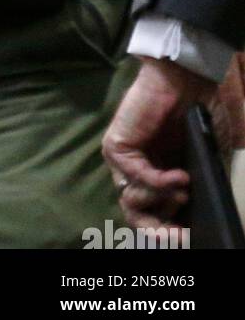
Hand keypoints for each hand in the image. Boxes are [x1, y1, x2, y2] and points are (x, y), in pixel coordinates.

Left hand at [102, 57, 221, 227]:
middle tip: (183, 235)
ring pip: (133, 200)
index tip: (188, 238)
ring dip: (164, 200)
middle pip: (135, 213)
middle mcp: (135, 170)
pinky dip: (160, 181)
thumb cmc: (197, 113)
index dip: (168, 232)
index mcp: (156, 174)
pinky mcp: (117, 146)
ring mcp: (123, 158)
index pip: (151, 213)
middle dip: (160, 229)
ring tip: (185, 189)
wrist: (184, 80)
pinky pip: (136, 176)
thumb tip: (195, 213)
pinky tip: (181, 177)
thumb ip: (197, 183)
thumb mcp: (203, 157)